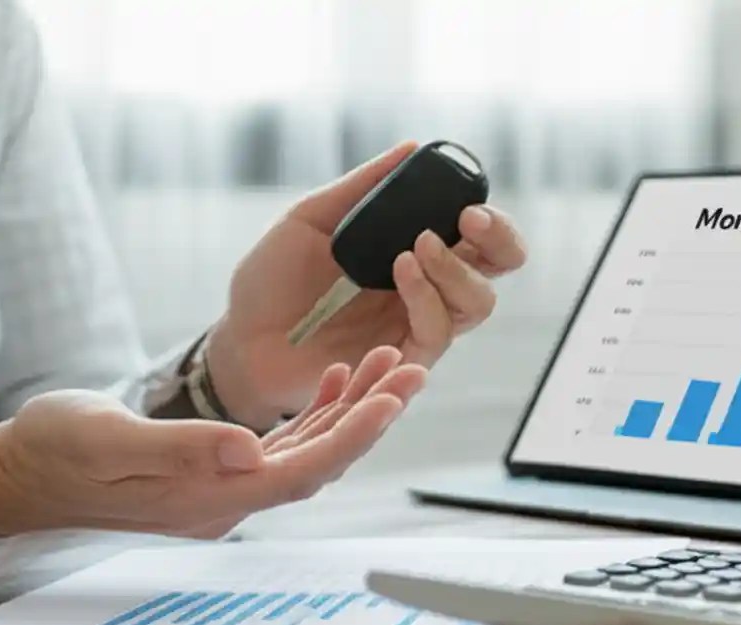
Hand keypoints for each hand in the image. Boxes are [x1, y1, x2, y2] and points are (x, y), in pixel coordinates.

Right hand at [0, 347, 425, 543]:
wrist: (19, 472)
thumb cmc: (54, 452)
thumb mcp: (106, 441)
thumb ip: (177, 447)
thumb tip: (247, 447)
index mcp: (208, 496)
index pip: (302, 469)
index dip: (352, 436)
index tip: (393, 399)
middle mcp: (226, 497)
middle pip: (319, 459)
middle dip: (370, 417)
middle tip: (414, 371)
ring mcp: (223, 484)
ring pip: (307, 448)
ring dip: (350, 408)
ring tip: (389, 364)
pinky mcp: (215, 467)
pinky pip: (282, 443)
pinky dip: (313, 410)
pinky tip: (333, 379)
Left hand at [205, 142, 527, 428]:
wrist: (240, 337)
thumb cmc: (273, 281)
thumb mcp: (311, 218)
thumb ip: (362, 188)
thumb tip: (412, 148)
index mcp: (415, 253)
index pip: (481, 239)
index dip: (494, 222)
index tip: (472, 203)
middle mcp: (427, 290)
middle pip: (498, 271)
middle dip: (500, 242)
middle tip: (469, 220)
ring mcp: (416, 326)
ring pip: (476, 304)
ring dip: (454, 270)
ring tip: (413, 249)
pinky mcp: (400, 360)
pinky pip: (436, 336)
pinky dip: (426, 301)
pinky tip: (400, 274)